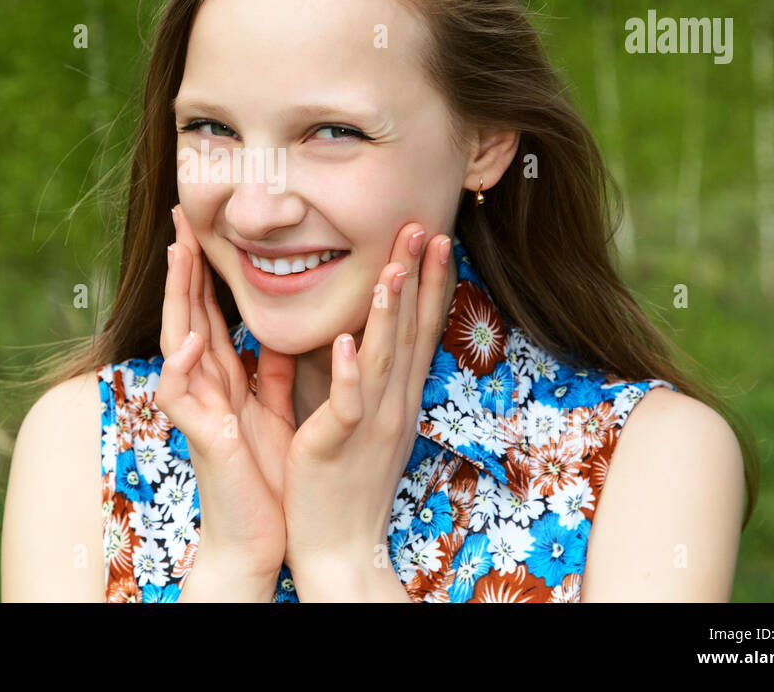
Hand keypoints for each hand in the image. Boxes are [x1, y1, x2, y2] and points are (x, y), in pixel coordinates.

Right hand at [156, 203, 299, 579]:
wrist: (259, 536)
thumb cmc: (264, 476)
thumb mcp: (271, 409)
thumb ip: (267, 370)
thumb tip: (275, 329)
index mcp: (223, 376)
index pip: (209, 310)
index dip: (206, 268)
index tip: (206, 224)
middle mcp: (203, 384)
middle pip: (188, 312)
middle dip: (184, 264)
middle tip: (180, 216)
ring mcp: (196, 406)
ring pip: (178, 340)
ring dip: (179, 297)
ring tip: (180, 253)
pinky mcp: (200, 434)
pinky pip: (182, 393)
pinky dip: (183, 364)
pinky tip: (190, 338)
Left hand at [281, 222, 454, 579]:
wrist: (339, 545)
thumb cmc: (345, 480)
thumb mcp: (366, 419)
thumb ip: (368, 377)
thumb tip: (363, 335)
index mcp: (397, 395)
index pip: (420, 328)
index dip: (430, 283)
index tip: (436, 237)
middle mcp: (393, 403)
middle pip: (409, 331)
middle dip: (417, 278)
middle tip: (424, 228)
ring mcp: (370, 423)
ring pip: (382, 358)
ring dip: (388, 312)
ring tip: (390, 269)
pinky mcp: (337, 444)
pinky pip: (346, 404)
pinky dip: (348, 372)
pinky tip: (346, 341)